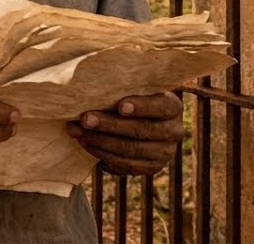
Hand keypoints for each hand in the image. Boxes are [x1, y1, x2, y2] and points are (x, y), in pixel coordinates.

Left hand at [67, 92, 183, 175]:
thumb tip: (92, 86)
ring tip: (78, 132)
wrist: (139, 121)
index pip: (162, 107)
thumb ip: (122, 87)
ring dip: (101, 141)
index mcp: (173, 107)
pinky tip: (86, 144)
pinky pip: (126, 165)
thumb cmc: (130, 97)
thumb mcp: (133, 89)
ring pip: (131, 149)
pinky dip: (103, 155)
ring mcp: (165, 153)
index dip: (142, 107)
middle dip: (110, 124)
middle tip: (85, 119)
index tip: (120, 106)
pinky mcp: (152, 168)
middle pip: (141, 130)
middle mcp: (174, 131)